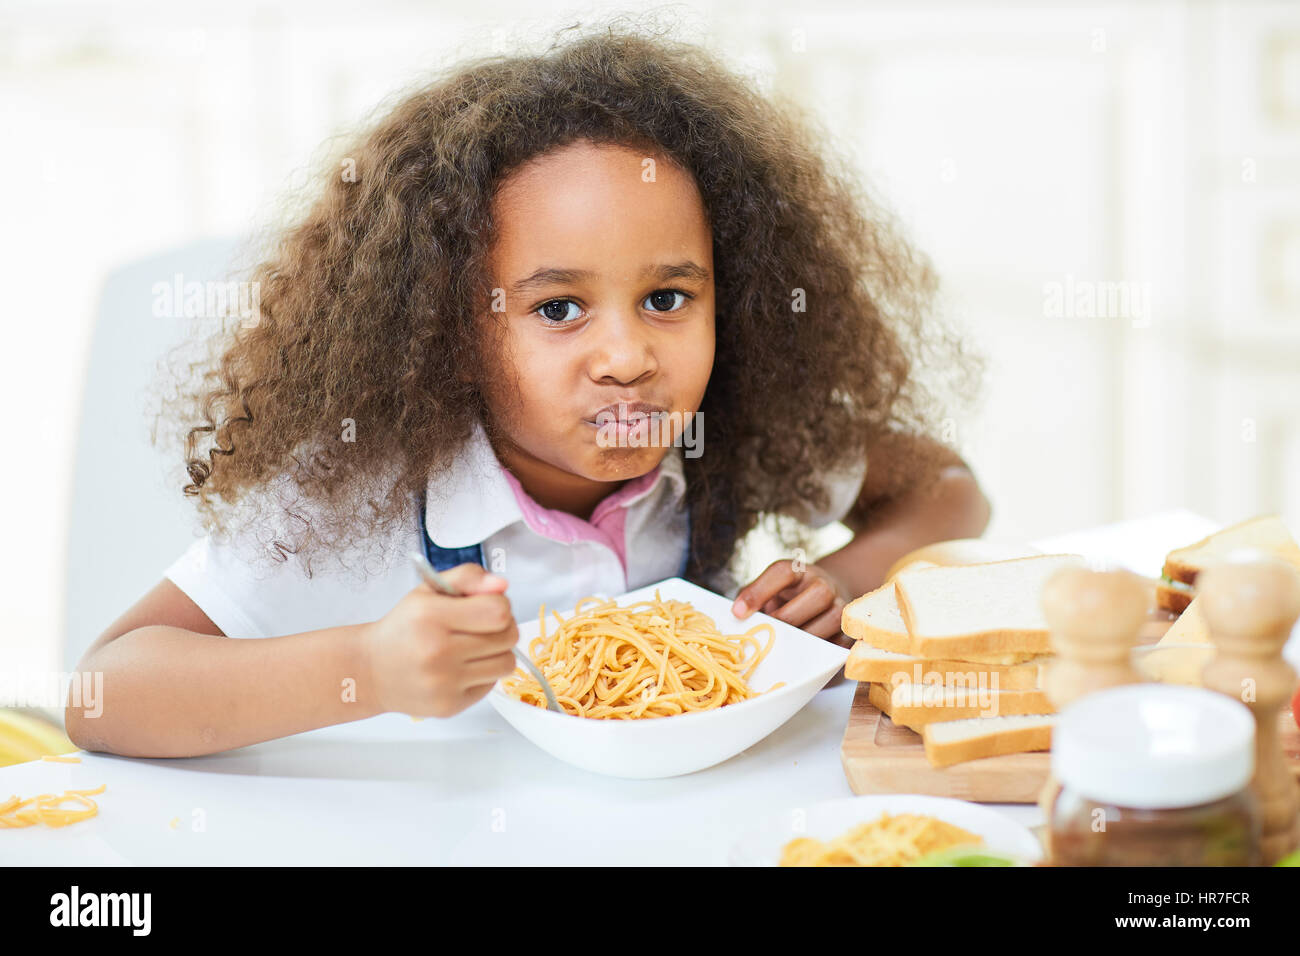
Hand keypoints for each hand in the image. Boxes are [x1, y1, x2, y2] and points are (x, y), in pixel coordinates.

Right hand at [360, 563, 518, 717]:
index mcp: (430, 616)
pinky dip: (484, 673)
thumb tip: (502, 585)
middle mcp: (436, 652)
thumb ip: (468, 577)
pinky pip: (492, 685)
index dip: (500, 604)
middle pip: (508, 636)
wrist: (371, 670)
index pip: (498, 611)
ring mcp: (444, 683)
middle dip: (503, 626)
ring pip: (506, 663)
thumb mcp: (428, 590)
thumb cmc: (404, 628)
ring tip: (475, 646)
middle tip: (483, 625)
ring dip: (498, 652)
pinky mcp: (450, 705)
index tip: (487, 605)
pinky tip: (463, 666)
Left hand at [731, 559, 852, 643]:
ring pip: (834, 618)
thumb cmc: (787, 599)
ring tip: (786, 648)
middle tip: (770, 634)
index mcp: (799, 571)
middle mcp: (824, 584)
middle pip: (818, 593)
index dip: (759, 590)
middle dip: (789, 618)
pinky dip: (824, 651)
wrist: (824, 599)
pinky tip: (804, 658)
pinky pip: (843, 640)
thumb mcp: (769, 593)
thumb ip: (753, 602)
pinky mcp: (850, 629)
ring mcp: (842, 605)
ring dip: (808, 636)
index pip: (782, 571)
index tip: (738, 612)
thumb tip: (735, 622)